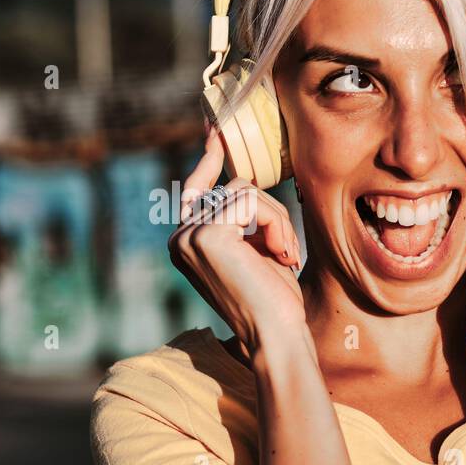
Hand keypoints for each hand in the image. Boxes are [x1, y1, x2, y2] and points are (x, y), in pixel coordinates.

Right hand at [170, 125, 305, 355]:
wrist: (276, 334)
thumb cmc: (272, 300)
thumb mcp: (255, 248)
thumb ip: (242, 217)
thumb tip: (238, 175)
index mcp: (185, 242)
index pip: (197, 190)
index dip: (209, 159)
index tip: (216, 130)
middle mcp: (179, 238)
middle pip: (231, 188)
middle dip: (269, 212)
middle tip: (286, 249)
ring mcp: (189, 235)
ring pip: (245, 192)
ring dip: (277, 220)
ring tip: (285, 255)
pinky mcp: (208, 235)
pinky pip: (252, 202)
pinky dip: (276, 224)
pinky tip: (281, 254)